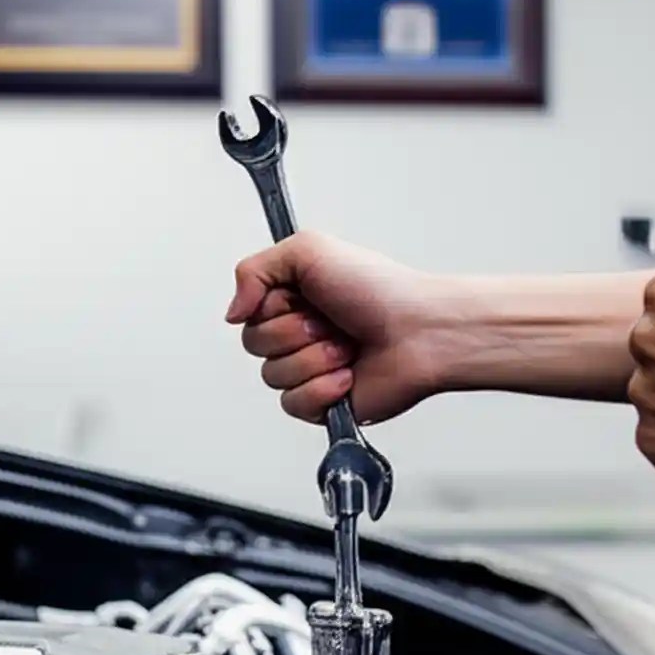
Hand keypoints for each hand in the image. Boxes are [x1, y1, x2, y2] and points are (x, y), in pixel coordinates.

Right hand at [224, 231, 459, 424]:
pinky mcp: (322, 402)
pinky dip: (322, 389)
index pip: (247, 313)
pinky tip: (347, 375)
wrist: (422, 332)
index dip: (272, 308)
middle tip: (330, 323)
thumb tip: (232, 311)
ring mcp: (309, 369)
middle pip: (254, 345)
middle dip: (294, 333)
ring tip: (346, 347)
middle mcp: (298, 333)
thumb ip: (253, 270)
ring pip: (272, 377)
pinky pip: (293, 404)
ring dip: (312, 360)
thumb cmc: (380, 290)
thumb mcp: (308, 250)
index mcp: (292, 298)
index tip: (303, 298)